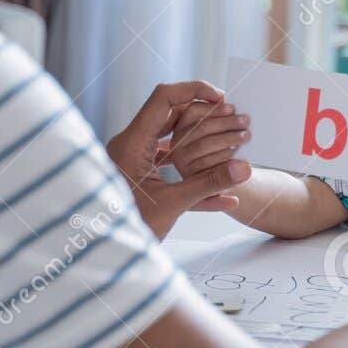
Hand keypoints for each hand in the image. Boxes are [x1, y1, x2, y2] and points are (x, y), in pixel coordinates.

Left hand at [105, 81, 250, 240]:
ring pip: (171, 138)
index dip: (194, 90)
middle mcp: (129, 146)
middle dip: (202, 116)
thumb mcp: (173, 205)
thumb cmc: (128, 229)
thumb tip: (245, 168)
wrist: (103, 257)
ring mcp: (133, 160)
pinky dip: (191, 167)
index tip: (220, 97)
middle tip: (230, 117)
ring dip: (200, 141)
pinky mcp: (139, 175)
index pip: (163, 98)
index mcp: (131, 144)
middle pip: (169, 115)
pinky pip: (168, 162)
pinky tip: (221, 192)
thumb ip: (210, 183)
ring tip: (229, 144)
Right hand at [168, 99, 250, 176]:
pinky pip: (208, 162)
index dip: (214, 108)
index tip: (232, 108)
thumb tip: (234, 112)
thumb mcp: (215, 135)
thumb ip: (219, 123)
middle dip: (226, 123)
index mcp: (182, 125)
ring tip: (244, 136)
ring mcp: (181, 158)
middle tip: (244, 121)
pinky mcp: (188, 174)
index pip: (193, 110)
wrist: (216, 180)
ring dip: (228, 138)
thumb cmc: (217, 152)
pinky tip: (236, 153)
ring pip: (205, 144)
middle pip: (202, 127)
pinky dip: (224, 156)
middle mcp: (178, 141)